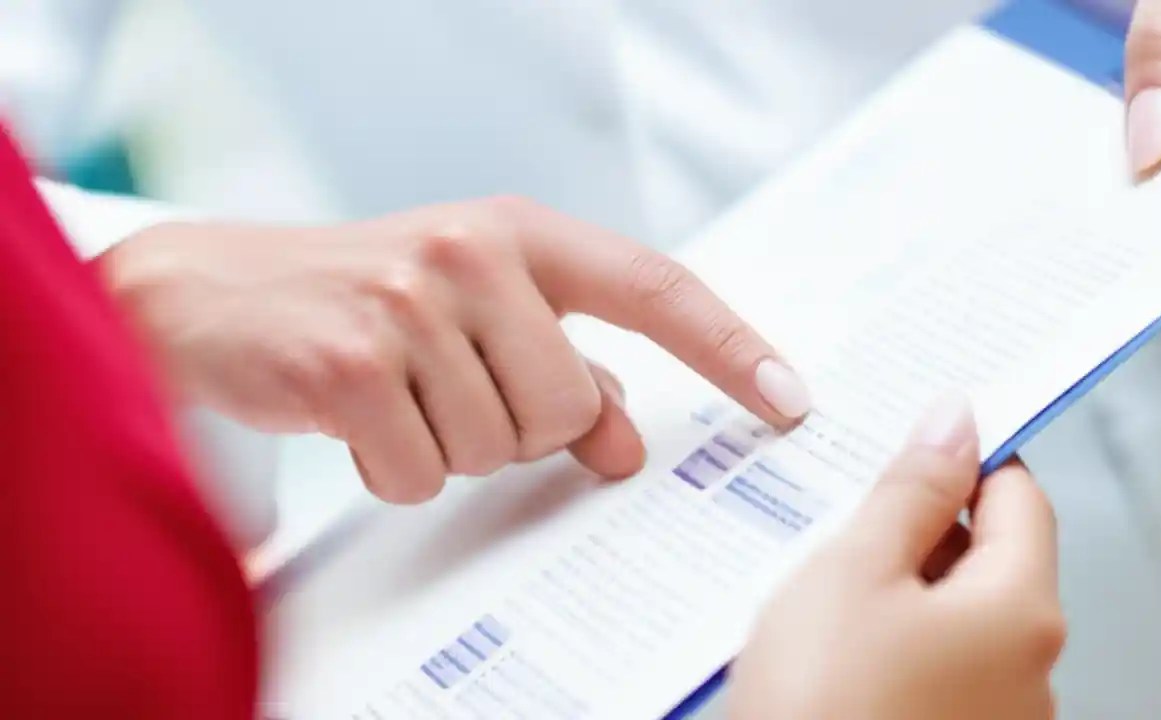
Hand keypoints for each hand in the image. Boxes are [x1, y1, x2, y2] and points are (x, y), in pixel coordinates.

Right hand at [100, 197, 808, 502]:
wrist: (208, 292)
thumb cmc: (358, 301)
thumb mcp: (472, 316)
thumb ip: (562, 371)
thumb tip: (629, 440)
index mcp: (518, 233)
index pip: (652, 287)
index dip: (729, 346)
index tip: (788, 400)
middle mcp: (472, 255)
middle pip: (570, 408)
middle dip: (520, 427)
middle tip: (449, 387)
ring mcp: (409, 306)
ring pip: (499, 449)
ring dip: (451, 446)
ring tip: (395, 393)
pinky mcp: (350, 365)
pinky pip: (424, 474)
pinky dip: (395, 468)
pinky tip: (355, 420)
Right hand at [729, 397, 1062, 719]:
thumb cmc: (823, 709)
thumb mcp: (854, 570)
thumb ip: (911, 490)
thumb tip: (953, 424)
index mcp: (1019, 610)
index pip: (1019, 495)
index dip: (967, 456)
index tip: (917, 437)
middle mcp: (1028, 670)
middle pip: (986, 559)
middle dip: (916, 528)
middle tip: (841, 514)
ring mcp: (996, 716)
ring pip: (953, 618)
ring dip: (896, 590)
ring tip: (820, 592)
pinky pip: (934, 670)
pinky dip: (890, 645)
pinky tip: (829, 650)